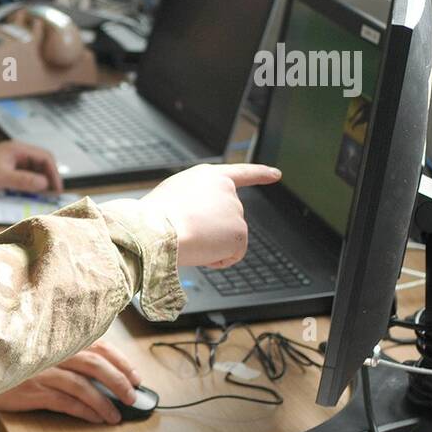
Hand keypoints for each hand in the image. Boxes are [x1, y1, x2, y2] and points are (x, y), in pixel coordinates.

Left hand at [0, 141, 62, 193]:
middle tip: (53, 195)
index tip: (57, 189)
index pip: (45, 157)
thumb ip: (23, 180)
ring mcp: (14, 162)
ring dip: (41, 182)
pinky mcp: (9, 170)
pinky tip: (32, 195)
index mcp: (19, 149)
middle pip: (42, 163)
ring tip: (45, 197)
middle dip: (49, 178)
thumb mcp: (1, 177)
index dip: (54, 173)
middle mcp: (19, 153)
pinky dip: (31, 185)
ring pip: (35, 171)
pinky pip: (26, 176)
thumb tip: (44, 184)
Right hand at [0, 339, 141, 423]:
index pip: (99, 346)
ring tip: (116, 415)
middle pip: (96, 364)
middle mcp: (54, 352)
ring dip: (104, 402)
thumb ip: (67, 355)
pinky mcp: (33, 390)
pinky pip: (67, 402)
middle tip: (133, 396)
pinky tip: (96, 419)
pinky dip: (85, 411)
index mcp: (59, 340)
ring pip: (83, 386)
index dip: (121, 361)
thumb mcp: (42, 351)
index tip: (136, 376)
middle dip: (119, 381)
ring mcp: (43, 371)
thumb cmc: (14, 361)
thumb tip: (103, 373)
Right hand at [134, 163, 281, 267]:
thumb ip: (194, 200)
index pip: (241, 173)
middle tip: (186, 230)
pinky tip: (200, 249)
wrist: (158, 229)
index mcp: (208, 176)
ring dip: (210, 244)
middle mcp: (227, 190)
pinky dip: (216, 258)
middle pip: (228, 218)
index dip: (260, 174)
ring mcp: (236, 211)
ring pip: (227, 238)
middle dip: (211, 231)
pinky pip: (230, 254)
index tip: (276, 175)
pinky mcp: (240, 232)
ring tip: (188, 236)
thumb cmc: (155, 216)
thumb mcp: (173, 196)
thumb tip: (199, 222)